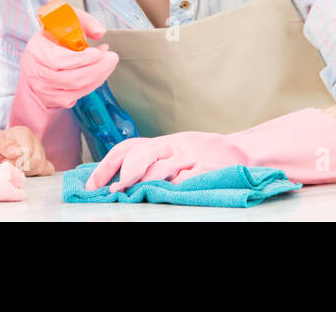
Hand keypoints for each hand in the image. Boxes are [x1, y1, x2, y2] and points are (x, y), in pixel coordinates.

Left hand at [0, 126, 54, 175]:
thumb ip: (3, 146)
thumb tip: (17, 151)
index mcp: (23, 133)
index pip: (28, 152)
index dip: (16, 161)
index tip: (4, 162)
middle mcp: (34, 140)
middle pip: (36, 160)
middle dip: (21, 167)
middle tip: (9, 166)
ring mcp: (40, 151)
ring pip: (41, 167)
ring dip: (26, 172)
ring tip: (15, 168)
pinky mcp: (43, 161)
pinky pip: (47, 170)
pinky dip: (37, 174)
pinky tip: (26, 172)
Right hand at [9, 9, 118, 134]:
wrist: (40, 60)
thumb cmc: (54, 37)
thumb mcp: (65, 20)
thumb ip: (84, 21)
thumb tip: (100, 33)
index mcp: (37, 50)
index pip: (57, 60)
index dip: (80, 59)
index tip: (98, 53)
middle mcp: (37, 72)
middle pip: (69, 77)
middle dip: (96, 68)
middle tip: (112, 58)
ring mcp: (45, 88)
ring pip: (76, 87)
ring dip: (98, 75)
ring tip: (109, 63)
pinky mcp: (55, 98)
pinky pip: (78, 94)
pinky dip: (94, 83)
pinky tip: (101, 72)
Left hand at [83, 109, 335, 190]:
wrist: (245, 154)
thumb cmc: (206, 156)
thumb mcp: (176, 152)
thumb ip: (152, 160)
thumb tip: (113, 176)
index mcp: (164, 142)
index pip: (128, 147)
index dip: (106, 165)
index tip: (91, 185)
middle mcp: (175, 146)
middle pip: (141, 154)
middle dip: (120, 173)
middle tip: (109, 190)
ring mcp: (191, 157)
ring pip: (161, 166)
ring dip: (141, 180)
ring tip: (127, 192)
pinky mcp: (207, 169)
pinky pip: (186, 178)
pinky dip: (171, 186)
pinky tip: (161, 194)